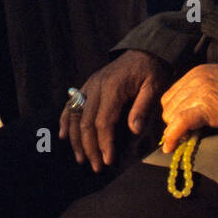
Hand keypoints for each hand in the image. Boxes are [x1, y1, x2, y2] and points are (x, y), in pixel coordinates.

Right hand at [60, 49, 171, 172]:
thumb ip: (142, 108)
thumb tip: (134, 131)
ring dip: (75, 139)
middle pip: (86, 122)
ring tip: (80, 158)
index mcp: (113, 88)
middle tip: (96, 166)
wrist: (145, 51)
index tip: (108, 160)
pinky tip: (63, 136)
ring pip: (74, 115)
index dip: (104, 143)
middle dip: (89, 147)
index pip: (103, 122)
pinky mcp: (87, 86)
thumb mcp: (154, 87)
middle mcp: (96, 87)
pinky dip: (65, 120)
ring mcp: (89, 86)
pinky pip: (71, 105)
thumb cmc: (151, 70)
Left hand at [160, 63, 217, 151]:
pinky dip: (172, 136)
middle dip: (173, 123)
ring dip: (175, 130)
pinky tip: (170, 147)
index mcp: (196, 74)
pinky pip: (180, 123)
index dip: (172, 113)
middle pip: (169, 107)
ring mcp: (199, 93)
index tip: (179, 125)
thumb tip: (192, 112)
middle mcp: (194, 81)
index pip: (171, 96)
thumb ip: (203, 91)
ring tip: (187, 139)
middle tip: (185, 134)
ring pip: (171, 116)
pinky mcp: (206, 108)